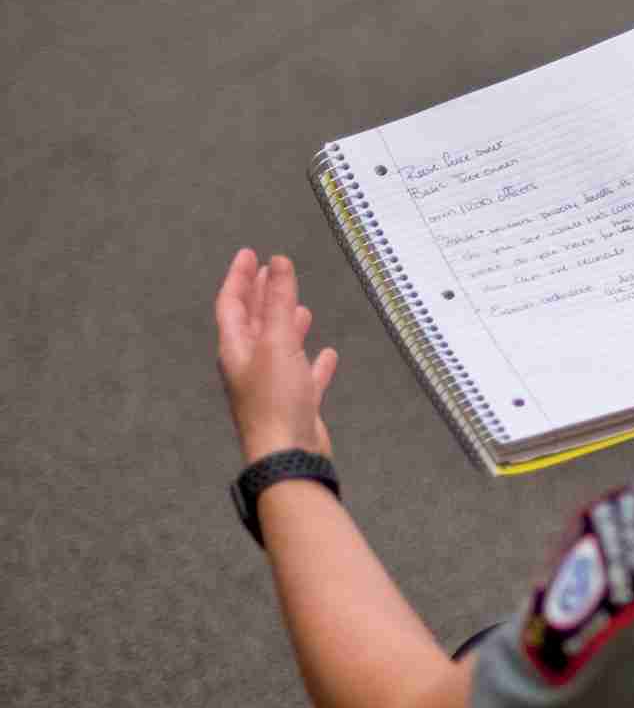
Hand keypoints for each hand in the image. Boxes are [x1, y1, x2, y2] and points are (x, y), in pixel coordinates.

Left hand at [215, 249, 338, 461]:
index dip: (239, 277)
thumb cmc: (275, 400)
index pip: (232, 303)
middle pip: (253, 323)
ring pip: (279, 347)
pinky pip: (304, 375)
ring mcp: (271, 384)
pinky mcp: (294, 402)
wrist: (287, 454)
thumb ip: (280, 301)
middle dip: (262, 295)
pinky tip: (328, 353)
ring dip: (288, 325)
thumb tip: (278, 263)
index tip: (249, 254)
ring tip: (301, 307)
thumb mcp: (277, 342)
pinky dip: (315, 361)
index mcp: (235, 348)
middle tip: (270, 271)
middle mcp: (249, 365)